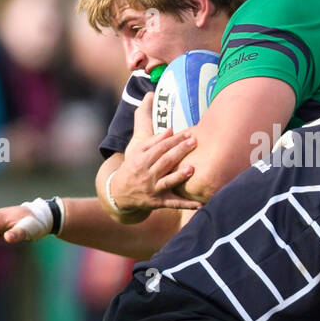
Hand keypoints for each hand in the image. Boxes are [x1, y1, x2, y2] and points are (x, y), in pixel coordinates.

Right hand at [109, 92, 197, 212]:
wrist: (119, 192)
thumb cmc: (133, 164)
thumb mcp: (137, 145)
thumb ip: (149, 129)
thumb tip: (162, 115)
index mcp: (142, 157)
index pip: (158, 147)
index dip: (172, 139)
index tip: (186, 133)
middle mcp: (146, 172)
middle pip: (163, 161)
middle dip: (178, 151)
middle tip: (194, 142)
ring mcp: (152, 189)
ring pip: (167, 182)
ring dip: (179, 176)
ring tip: (191, 169)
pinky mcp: (157, 202)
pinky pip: (173, 204)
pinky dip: (186, 205)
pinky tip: (200, 205)